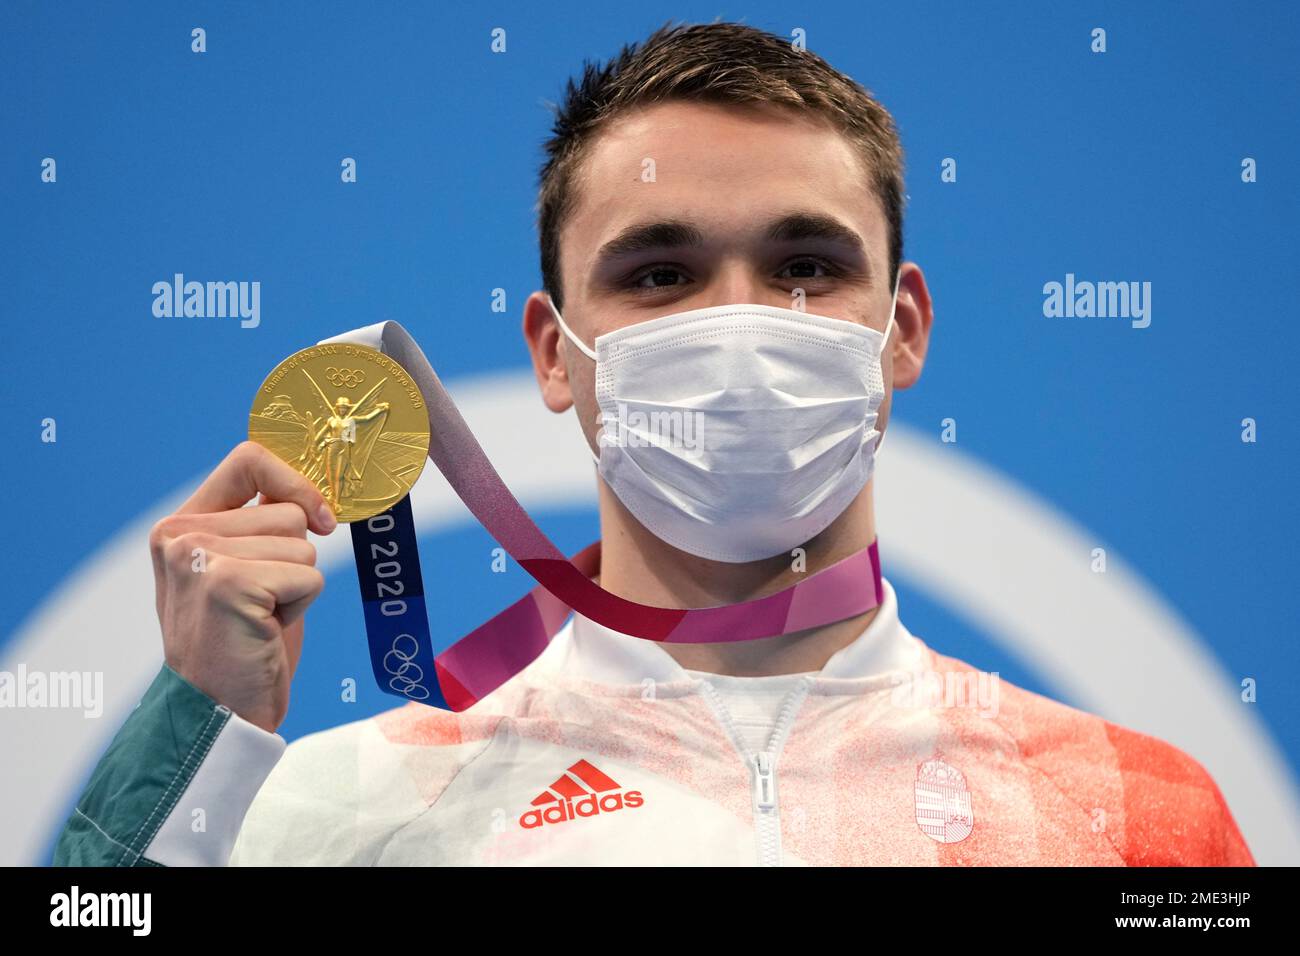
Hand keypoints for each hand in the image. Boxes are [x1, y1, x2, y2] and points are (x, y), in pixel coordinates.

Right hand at [148, 441, 336, 731]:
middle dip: (295, 557)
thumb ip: (260, 527)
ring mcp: (200, 557)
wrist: (218, 713)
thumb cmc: (241, 642)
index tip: (321, 516)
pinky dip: (302, 604)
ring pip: (304, 543)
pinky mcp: (230, 584)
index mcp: (179, 524)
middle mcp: (180, 534)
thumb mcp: (243, 570)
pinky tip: (266, 628)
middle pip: (290, 510)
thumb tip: (314, 492)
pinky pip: (310, 574)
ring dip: (298, 584)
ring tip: (260, 616)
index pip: (249, 460)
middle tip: (261, 601)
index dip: (295, 481)